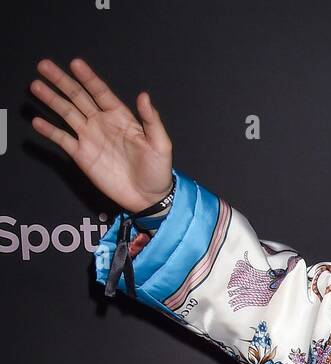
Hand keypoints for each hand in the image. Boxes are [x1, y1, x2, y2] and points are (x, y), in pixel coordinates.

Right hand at [29, 57, 173, 213]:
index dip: (88, 78)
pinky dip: (50, 131)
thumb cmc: (157, 171)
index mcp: (120, 116)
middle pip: (78, 96)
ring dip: (51, 99)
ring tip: (36, 86)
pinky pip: (63, 140)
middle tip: (44, 65)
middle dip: (61, 81)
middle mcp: (101, 122)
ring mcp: (90, 138)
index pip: (100, 92)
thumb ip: (152, 120)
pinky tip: (37, 121)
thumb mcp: (160, 145)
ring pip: (66, 113)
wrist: (149, 198)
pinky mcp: (82, 155)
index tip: (75, 64)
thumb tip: (144, 96)